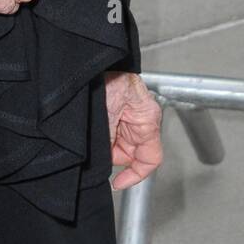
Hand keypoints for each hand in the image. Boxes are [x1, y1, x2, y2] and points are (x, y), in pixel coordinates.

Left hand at [104, 71, 162, 189]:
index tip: (118, 182)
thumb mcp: (108, 119)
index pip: (150, 159)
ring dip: (107, 145)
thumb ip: (111, 143)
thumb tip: (108, 163)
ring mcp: (129, 115)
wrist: (96, 61)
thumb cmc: (106, 78)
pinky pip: (113, 132)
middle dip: (114, 157)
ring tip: (94, 133)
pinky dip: (104, 136)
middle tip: (99, 149)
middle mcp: (141, 118)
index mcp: (147, 120)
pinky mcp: (117, 110)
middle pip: (132, 153)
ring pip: (120, 144)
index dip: (135, 175)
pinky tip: (93, 129)